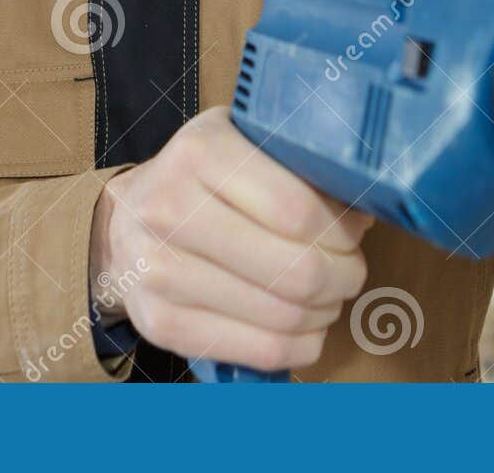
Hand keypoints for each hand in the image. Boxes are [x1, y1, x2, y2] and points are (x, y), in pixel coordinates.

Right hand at [89, 107, 370, 370]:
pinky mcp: (159, 323)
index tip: (355, 232)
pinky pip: (258, 351)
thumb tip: (367, 206)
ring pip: (283, 317)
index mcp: (199, 151)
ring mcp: (157, 272)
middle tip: (348, 269)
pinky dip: (299, 346)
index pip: (298, 210)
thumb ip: (302, 162)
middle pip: (296, 271)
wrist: (125, 220)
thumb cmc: (204, 178)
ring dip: (324, 312)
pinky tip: (304, 327)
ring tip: (327, 295)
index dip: (343, 231)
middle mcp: (169, 209)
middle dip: (342, 276)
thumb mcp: (245, 141)